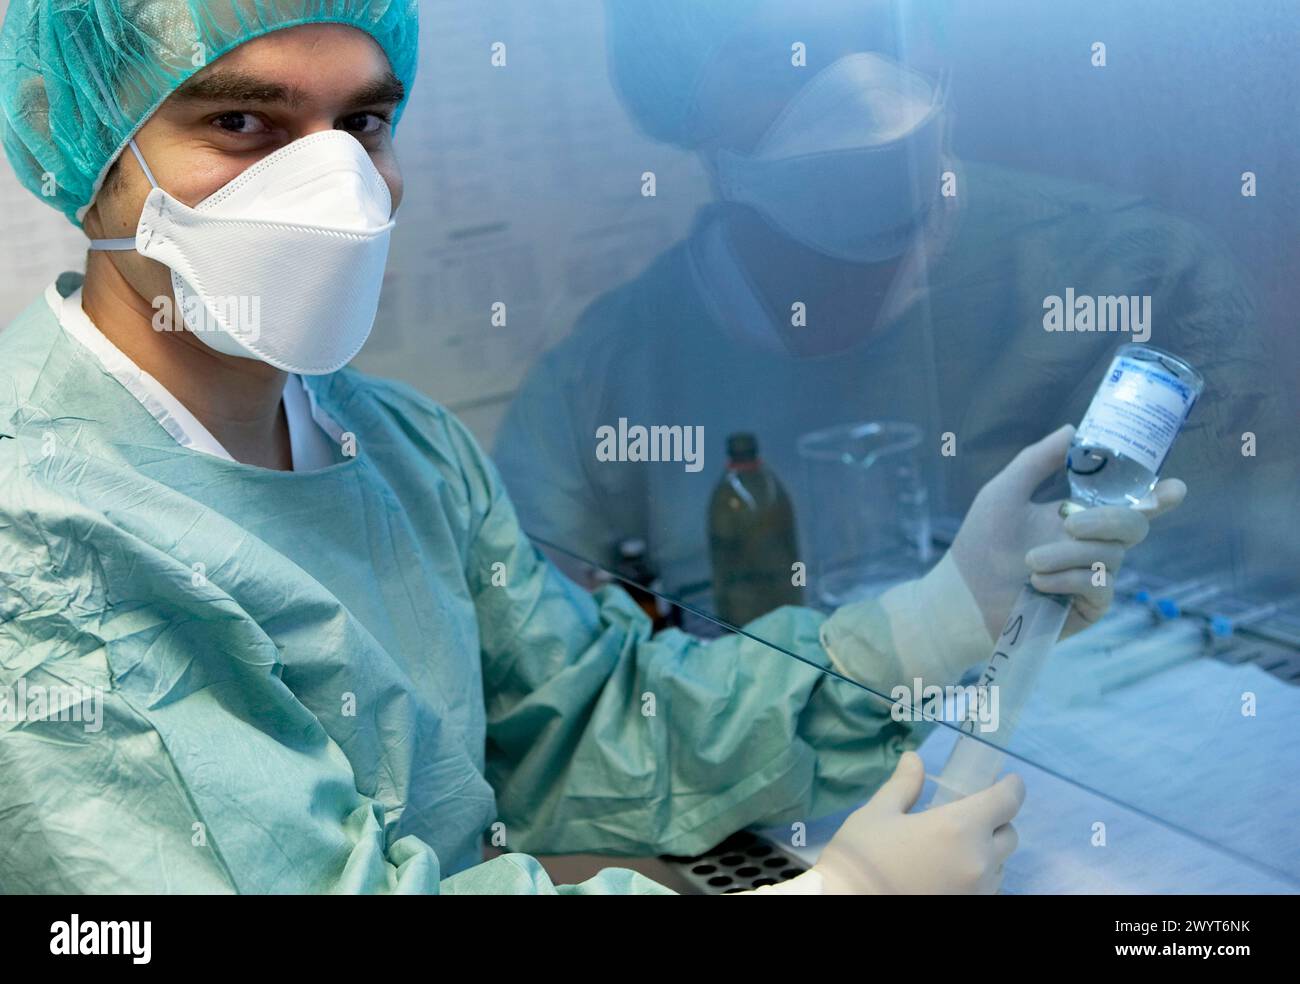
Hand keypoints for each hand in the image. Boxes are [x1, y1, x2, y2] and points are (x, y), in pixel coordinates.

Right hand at [815, 752, 1023, 893]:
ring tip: (956, 847)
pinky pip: (986, 889)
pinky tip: (950, 872)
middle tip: (973, 814)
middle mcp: (978, 861)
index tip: (1009, 781)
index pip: (1007, 802)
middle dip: (998, 821)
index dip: (1012, 787)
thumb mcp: (878, 813)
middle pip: (1010, 836)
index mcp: (959, 828)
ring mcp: (976, 892)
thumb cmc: (861, 857)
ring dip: (988, 851)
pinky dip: (978, 876)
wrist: (846, 903)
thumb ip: (904, 786)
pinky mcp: (968, 908)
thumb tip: (914, 760)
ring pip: (1000, 866)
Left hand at [950, 424, 1185, 640]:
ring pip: (1111, 556)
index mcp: (1080, 517)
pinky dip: (1068, 580)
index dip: (1158, 497)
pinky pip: (1099, 586)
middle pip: (1133, 526)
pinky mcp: (1090, 608)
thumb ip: (1037, 461)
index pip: (1130, 504)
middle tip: (1068, 523)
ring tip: (1029, 562)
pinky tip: (1038, 583)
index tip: (1174, 488)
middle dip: (1105, 520)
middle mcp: (1093, 545)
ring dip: (1068, 555)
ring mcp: (1095, 578)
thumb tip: (1073, 429)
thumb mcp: (1005, 493)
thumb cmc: (980, 544)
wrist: (962, 595)